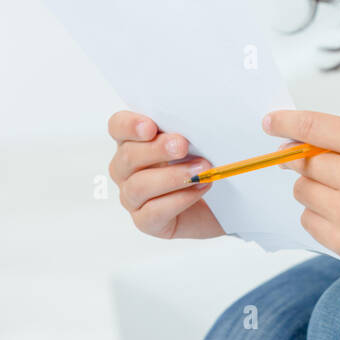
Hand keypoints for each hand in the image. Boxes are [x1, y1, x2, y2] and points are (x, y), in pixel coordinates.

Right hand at [107, 110, 222, 238]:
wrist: (221, 200)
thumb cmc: (202, 162)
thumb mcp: (197, 139)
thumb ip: (188, 128)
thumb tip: (196, 117)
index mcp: (134, 141)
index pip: (118, 126)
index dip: (129, 125)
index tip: (151, 127)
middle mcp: (127, 169)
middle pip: (128, 156)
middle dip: (157, 149)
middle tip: (182, 145)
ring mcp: (133, 197)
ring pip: (139, 186)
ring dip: (172, 176)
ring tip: (201, 170)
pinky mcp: (146, 221)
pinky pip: (153, 212)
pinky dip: (180, 199)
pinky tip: (200, 188)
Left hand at [263, 109, 339, 277]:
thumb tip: (291, 144)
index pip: (315, 127)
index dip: (286, 122)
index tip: (270, 121)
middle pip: (302, 162)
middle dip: (302, 161)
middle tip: (315, 165)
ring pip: (302, 192)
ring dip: (314, 191)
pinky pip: (308, 220)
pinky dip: (319, 216)